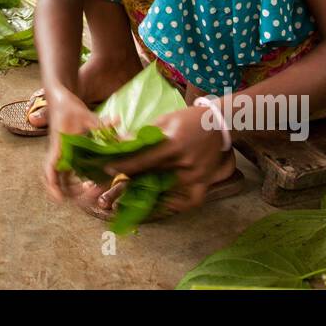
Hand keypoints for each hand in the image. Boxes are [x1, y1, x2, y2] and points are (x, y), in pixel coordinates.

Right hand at [42, 90, 101, 202]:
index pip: (50, 169)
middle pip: (54, 180)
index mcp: (59, 146)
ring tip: (90, 189)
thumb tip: (124, 131)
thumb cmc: (70, 107)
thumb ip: (104, 126)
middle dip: (69, 191)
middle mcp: (56, 153)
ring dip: (70, 188)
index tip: (60, 199)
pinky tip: (87, 181)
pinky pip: (64, 171)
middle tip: (89, 192)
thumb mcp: (89, 117)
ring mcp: (58, 154)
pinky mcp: (62, 153)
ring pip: (59, 178)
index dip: (53, 186)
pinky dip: (72, 180)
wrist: (59, 98)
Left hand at [104, 105, 227, 212]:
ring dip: (147, 194)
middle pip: (151, 177)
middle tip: (113, 184)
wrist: (218, 124)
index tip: (107, 169)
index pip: (142, 160)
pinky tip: (160, 205)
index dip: (123, 166)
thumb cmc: (188, 119)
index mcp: (173, 144)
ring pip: (166, 191)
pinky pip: (188, 201)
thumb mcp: (164, 120)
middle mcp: (184, 163)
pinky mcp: (204, 183)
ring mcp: (196, 176)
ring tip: (129, 196)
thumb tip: (119, 142)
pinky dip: (174, 206)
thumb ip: (143, 135)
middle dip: (130, 181)